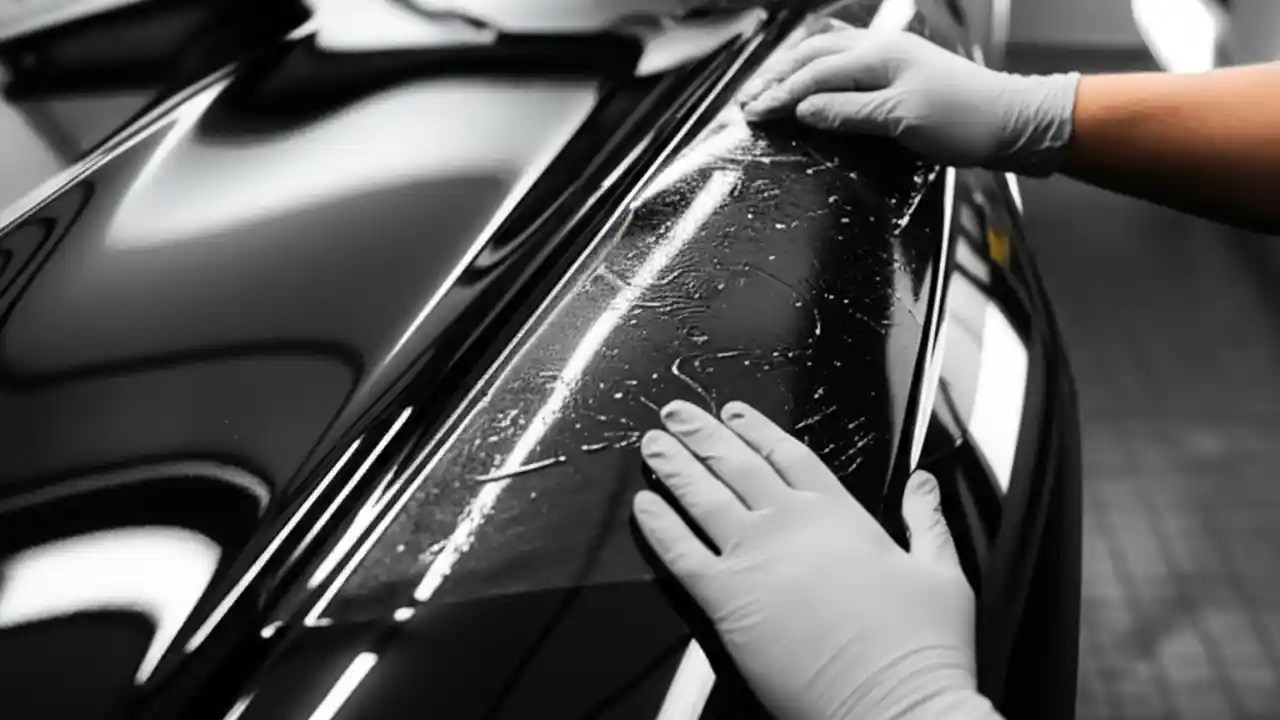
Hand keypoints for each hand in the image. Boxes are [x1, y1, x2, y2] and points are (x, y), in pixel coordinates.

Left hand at [633, 400, 997, 719]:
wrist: (895, 702)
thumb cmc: (918, 649)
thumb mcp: (942, 570)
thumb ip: (926, 520)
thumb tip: (924, 485)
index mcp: (839, 514)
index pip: (788, 454)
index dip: (757, 429)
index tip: (735, 413)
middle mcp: (791, 525)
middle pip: (736, 464)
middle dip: (702, 434)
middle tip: (678, 413)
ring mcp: (755, 558)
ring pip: (702, 496)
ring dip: (675, 465)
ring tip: (654, 443)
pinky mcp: (727, 599)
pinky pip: (680, 552)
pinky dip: (658, 525)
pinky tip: (642, 506)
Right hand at [738, 28, 1079, 175]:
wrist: (1014, 122)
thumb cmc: (963, 121)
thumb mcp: (900, 120)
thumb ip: (848, 112)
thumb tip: (804, 109)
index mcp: (877, 57)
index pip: (813, 76)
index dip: (779, 95)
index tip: (752, 114)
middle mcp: (881, 50)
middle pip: (814, 56)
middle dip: (778, 76)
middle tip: (748, 99)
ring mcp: (892, 58)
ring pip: (829, 54)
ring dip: (796, 68)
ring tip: (770, 85)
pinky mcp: (900, 72)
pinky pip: (848, 62)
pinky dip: (822, 67)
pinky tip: (816, 74)